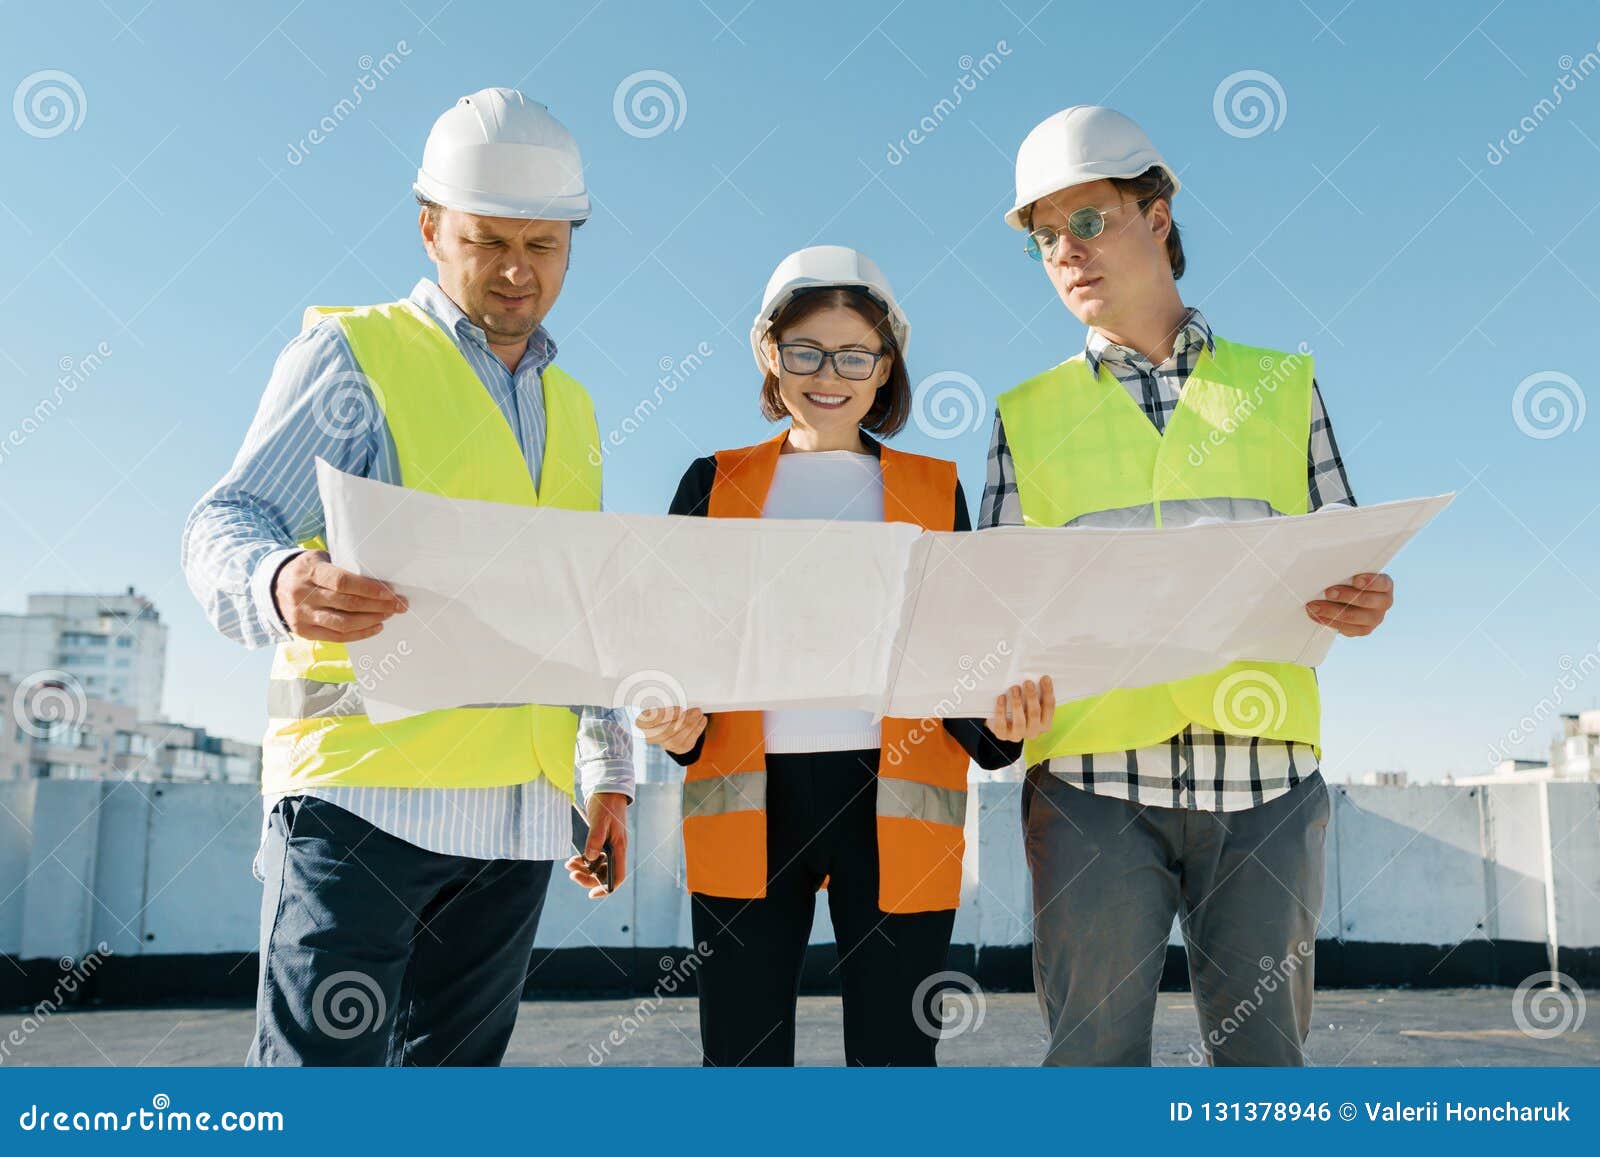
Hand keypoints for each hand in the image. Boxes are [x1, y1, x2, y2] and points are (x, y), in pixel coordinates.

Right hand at [271, 549, 406, 642]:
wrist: (273, 585)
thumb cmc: (307, 569)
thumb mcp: (320, 559)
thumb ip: (344, 567)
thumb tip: (379, 580)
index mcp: (310, 571)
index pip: (344, 582)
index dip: (370, 589)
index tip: (391, 592)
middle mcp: (304, 594)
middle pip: (348, 604)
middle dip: (379, 606)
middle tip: (399, 605)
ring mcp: (302, 615)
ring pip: (344, 624)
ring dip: (372, 620)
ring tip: (388, 615)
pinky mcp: (303, 631)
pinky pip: (337, 637)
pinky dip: (360, 634)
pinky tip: (375, 627)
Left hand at [564, 791, 628, 898]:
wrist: (608, 790)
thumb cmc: (606, 804)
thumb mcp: (599, 821)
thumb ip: (595, 840)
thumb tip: (589, 859)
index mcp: (619, 848)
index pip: (617, 877)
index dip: (606, 889)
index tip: (591, 894)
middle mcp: (615, 851)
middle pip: (603, 875)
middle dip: (587, 878)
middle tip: (572, 873)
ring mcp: (608, 847)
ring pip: (596, 868)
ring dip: (583, 870)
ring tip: (569, 865)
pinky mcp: (601, 842)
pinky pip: (592, 859)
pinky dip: (582, 861)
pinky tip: (573, 858)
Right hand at [636, 706, 706, 754]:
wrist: (672, 724)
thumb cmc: (666, 709)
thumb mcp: (662, 703)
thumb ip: (666, 702)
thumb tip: (678, 697)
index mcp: (642, 723)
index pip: (651, 722)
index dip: (666, 716)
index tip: (680, 709)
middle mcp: (650, 737)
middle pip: (666, 732)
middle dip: (684, 721)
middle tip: (696, 710)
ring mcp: (665, 745)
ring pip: (678, 738)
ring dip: (692, 725)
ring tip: (699, 714)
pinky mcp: (678, 749)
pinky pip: (688, 742)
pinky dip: (697, 730)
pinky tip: (702, 721)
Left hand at [987, 676, 1055, 741]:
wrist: (1003, 726)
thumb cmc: (1021, 712)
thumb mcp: (1031, 705)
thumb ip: (1036, 695)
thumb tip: (1036, 676)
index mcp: (1045, 723)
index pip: (1049, 707)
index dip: (1047, 692)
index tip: (1044, 678)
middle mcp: (1034, 731)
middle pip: (1035, 713)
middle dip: (1032, 696)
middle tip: (1028, 682)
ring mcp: (1018, 735)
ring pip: (1020, 721)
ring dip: (1017, 703)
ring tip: (1014, 688)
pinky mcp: (1003, 735)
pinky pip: (1002, 724)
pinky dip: (1001, 710)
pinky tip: (1001, 698)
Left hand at [1306, 572, 1393, 636]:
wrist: (1351, 600)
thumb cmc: (1350, 582)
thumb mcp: (1352, 574)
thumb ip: (1347, 573)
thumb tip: (1331, 571)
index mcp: (1385, 585)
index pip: (1381, 583)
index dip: (1370, 582)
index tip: (1356, 580)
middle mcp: (1383, 602)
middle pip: (1366, 601)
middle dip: (1345, 596)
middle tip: (1328, 592)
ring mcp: (1375, 618)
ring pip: (1353, 617)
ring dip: (1331, 611)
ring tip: (1315, 606)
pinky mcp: (1363, 629)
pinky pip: (1346, 628)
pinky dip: (1328, 621)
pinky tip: (1317, 616)